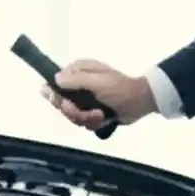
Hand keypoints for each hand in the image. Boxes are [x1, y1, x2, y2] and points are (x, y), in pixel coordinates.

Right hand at [40, 59, 156, 130]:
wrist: (141, 102)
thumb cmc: (120, 88)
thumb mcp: (97, 82)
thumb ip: (75, 80)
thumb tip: (55, 79)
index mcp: (77, 72)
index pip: (53, 84)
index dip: (56, 97)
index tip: (65, 104)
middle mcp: (78, 84)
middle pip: (61, 104)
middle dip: (75, 112)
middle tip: (90, 112)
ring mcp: (84, 99)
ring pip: (72, 116)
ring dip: (86, 119)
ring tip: (101, 116)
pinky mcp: (91, 111)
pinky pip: (82, 122)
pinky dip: (93, 123)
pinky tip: (103, 119)